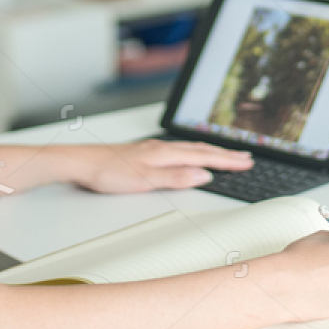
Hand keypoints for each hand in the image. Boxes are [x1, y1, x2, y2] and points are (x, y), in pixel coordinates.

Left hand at [71, 139, 253, 193]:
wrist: (81, 162)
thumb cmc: (108, 170)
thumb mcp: (145, 180)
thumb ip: (176, 177)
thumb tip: (204, 175)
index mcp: (166, 153)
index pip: (205, 157)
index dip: (227, 161)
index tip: (247, 162)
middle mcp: (162, 148)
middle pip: (202, 149)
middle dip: (226, 154)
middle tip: (247, 157)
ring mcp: (154, 149)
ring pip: (191, 148)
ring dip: (212, 152)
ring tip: (227, 154)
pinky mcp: (146, 153)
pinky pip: (180, 150)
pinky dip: (195, 152)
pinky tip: (192, 155)